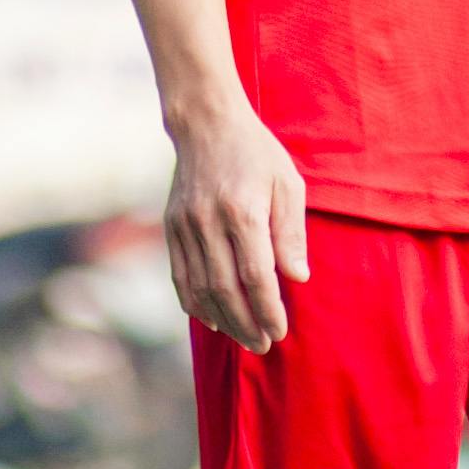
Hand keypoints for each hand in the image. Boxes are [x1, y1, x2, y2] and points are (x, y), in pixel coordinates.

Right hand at [165, 102, 309, 352]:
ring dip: (222, 320)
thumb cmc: (256, 153)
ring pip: (200, 288)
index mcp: (243, 211)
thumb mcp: (287, 183)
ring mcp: (185, 225)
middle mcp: (209, 221)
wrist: (206, 123)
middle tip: (263, 345)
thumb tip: (297, 277)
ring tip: (242, 338)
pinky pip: (180, 275)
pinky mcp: (171, 226)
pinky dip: (194, 303)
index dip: (268, 309)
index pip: (256, 276)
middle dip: (246, 324)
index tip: (280, 331)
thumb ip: (291, 232)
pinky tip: (211, 318)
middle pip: (226, 289)